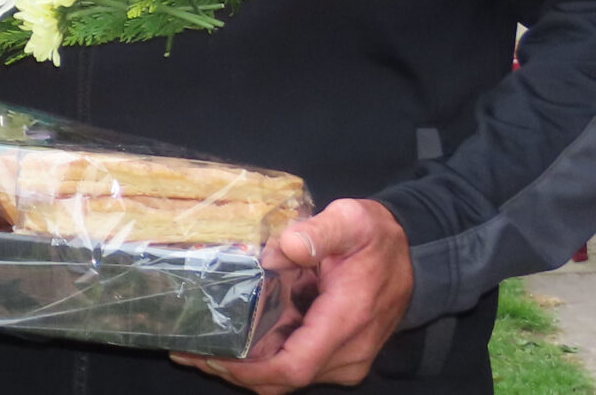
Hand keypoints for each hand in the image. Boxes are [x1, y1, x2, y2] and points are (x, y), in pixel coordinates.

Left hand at [170, 198, 412, 392]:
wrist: (414, 254)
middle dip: (235, 371)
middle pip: (283, 378)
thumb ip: (319, 232)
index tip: (211, 358)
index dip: (249, 372)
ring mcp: (344, 357)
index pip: (294, 367)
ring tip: (197, 346)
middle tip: (187, 352)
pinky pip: (294, 362)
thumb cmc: (378, 238)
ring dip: (244, 366)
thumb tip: (285, 246)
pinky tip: (229, 339)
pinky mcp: (337, 352)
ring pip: (286, 374)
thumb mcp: (352, 221)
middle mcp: (347, 352)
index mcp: (346, 322)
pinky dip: (261, 357)